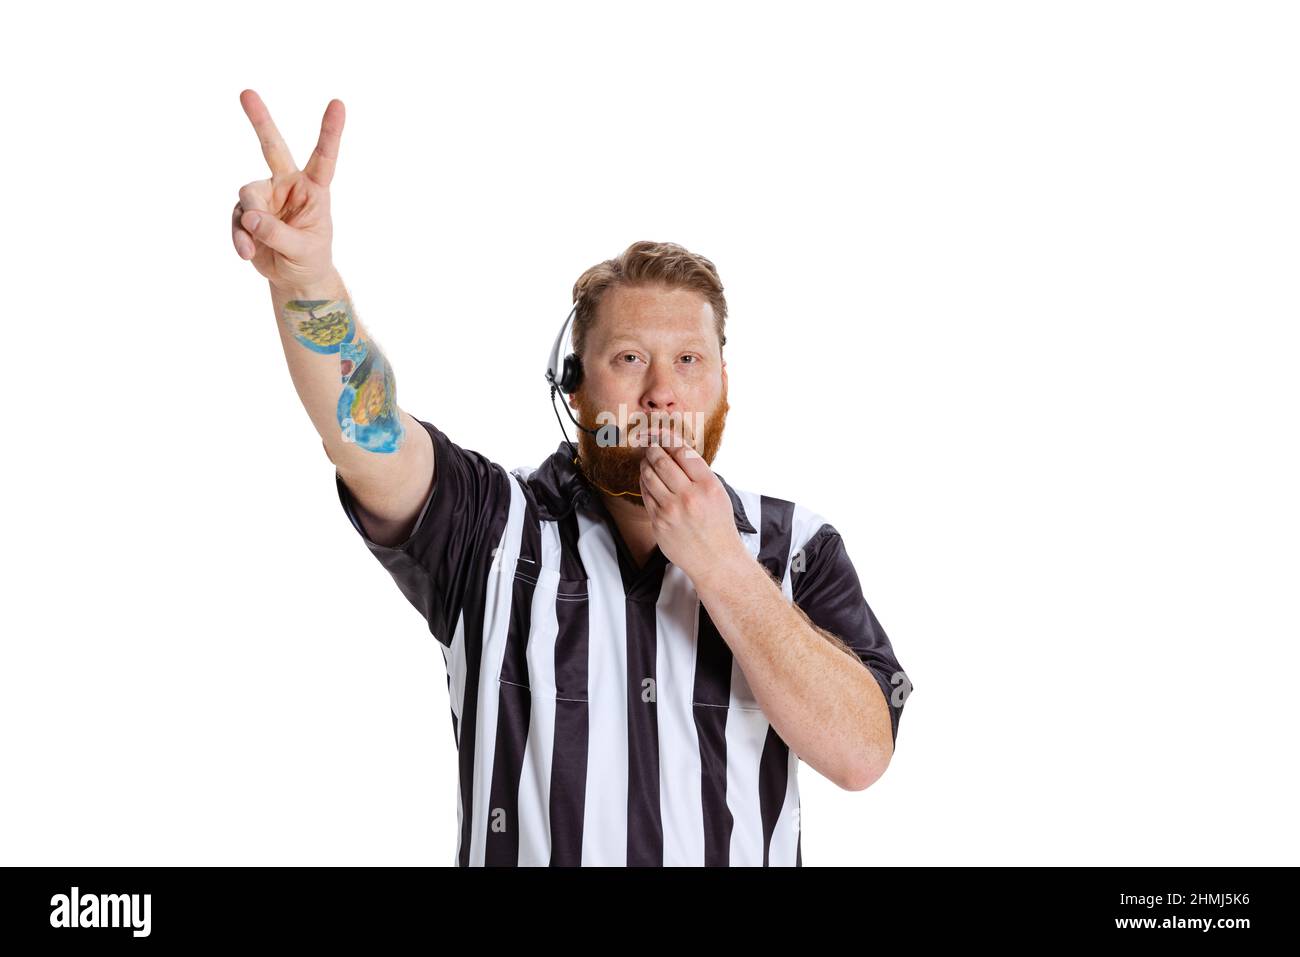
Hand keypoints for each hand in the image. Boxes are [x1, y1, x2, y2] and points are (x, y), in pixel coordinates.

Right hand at [231, 89, 342, 293]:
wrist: (294, 277)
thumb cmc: (310, 258)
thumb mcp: (303, 249)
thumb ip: (278, 233)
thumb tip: (250, 216)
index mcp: (313, 189)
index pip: (324, 158)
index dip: (330, 132)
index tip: (338, 104)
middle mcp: (288, 185)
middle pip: (272, 147)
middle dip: (260, 120)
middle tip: (246, 92)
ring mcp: (265, 197)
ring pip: (248, 196)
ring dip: (249, 223)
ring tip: (255, 245)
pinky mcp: (246, 211)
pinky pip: (236, 219)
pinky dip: (239, 237)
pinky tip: (247, 252)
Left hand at [638, 427, 746, 580]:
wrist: (716, 559)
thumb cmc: (718, 523)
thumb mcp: (717, 492)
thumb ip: (697, 471)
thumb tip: (674, 447)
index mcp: (708, 485)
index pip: (682, 451)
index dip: (667, 437)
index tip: (660, 431)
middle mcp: (689, 496)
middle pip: (661, 460)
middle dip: (652, 448)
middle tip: (650, 443)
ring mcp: (671, 510)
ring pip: (648, 475)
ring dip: (645, 463)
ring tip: (647, 459)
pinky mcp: (658, 522)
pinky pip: (645, 494)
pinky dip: (643, 481)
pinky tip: (647, 477)